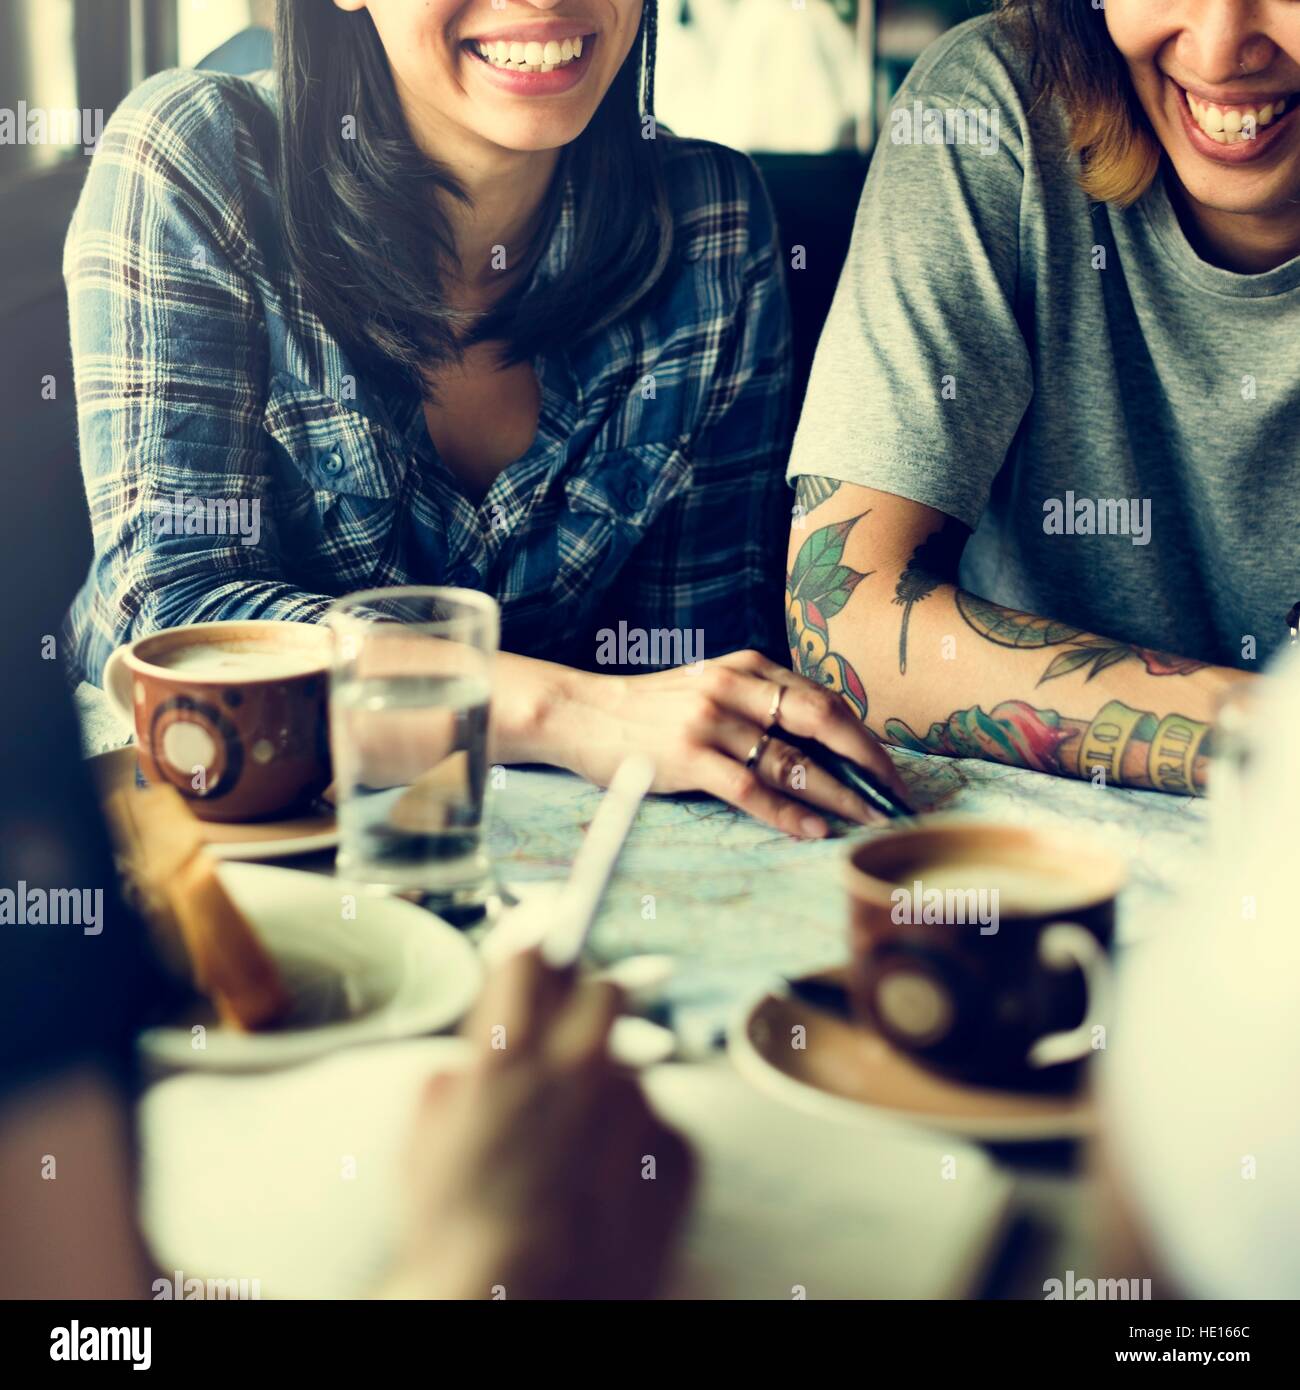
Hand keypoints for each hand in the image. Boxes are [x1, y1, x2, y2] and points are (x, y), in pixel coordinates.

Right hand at [381, 950, 692, 1299]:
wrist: (520, 1312)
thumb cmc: (456, 1237)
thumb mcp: (423, 1146)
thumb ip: (452, 1084)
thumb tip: (470, 1067)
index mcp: (510, 1054)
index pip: (535, 955)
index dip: (537, 955)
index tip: (541, 958)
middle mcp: (578, 1066)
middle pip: (604, 991)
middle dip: (587, 1008)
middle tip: (571, 1047)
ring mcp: (634, 1108)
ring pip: (634, 1067)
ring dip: (610, 1093)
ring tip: (579, 1158)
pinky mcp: (677, 1151)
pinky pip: (661, 1126)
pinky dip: (639, 1150)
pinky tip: (608, 1192)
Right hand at [541, 650, 911, 838]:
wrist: (581, 713)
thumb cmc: (648, 709)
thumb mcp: (709, 685)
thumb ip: (758, 700)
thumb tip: (818, 740)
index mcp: (747, 666)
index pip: (823, 698)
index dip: (864, 736)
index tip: (889, 769)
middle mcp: (735, 687)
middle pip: (822, 721)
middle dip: (867, 760)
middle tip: (895, 795)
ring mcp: (711, 721)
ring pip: (792, 760)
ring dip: (838, 795)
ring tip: (868, 820)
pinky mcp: (688, 757)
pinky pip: (752, 789)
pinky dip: (788, 813)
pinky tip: (813, 830)